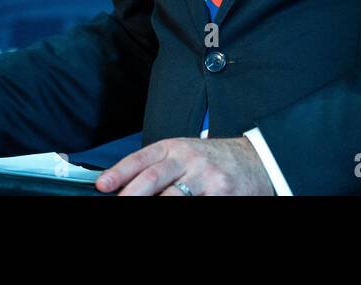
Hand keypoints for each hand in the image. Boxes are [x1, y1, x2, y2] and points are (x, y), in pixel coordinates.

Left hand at [95, 137, 272, 195]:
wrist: (257, 160)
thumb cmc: (215, 160)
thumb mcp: (186, 154)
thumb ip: (160, 167)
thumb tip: (126, 187)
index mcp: (175, 148)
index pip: (142, 159)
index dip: (120, 172)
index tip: (103, 185)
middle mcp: (189, 159)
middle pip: (153, 177)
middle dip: (131, 195)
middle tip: (119, 204)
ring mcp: (207, 178)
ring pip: (173, 197)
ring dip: (154, 206)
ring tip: (138, 212)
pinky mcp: (222, 194)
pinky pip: (197, 206)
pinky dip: (184, 211)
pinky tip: (172, 213)